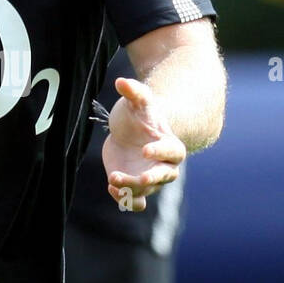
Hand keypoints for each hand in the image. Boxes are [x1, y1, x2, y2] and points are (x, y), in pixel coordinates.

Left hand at [102, 77, 185, 211]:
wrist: (129, 131)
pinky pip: (134, 200)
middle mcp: (163, 165)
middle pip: (165, 177)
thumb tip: (120, 81)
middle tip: (142, 179)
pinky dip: (125, 199)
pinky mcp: (134, 187)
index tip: (145, 150)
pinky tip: (111, 187)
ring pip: (146, 190)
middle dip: (153, 179)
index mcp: (170, 144)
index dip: (161, 152)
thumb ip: (133, 91)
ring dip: (131, 188)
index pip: (172, 151)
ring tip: (113, 177)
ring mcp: (149, 178)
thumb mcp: (136, 101)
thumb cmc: (138, 115)